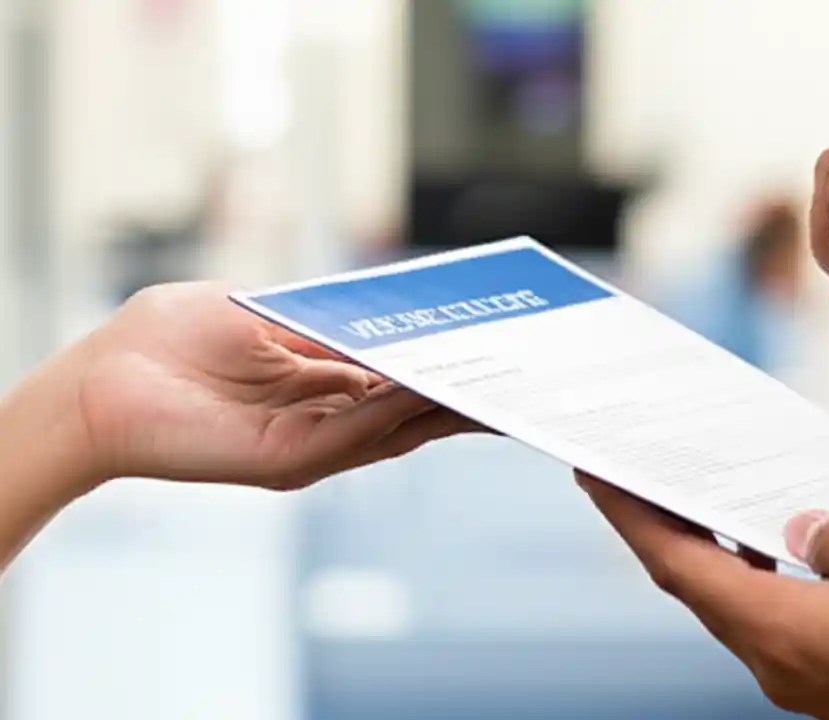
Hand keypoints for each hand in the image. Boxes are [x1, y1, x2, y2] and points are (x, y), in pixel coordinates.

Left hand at [64, 282, 479, 488]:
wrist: (103, 380)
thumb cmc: (174, 335)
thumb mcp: (273, 318)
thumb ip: (339, 329)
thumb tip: (408, 329)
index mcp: (326, 383)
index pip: (406, 377)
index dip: (453, 364)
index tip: (503, 343)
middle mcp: (329, 419)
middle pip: (417, 410)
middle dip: (472, 391)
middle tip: (529, 370)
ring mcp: (314, 444)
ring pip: (400, 427)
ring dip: (451, 405)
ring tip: (502, 378)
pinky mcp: (289, 461)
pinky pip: (358, 433)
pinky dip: (398, 411)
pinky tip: (433, 385)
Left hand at [580, 474, 828, 719]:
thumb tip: (802, 532)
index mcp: (781, 633)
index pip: (677, 563)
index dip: (630, 514)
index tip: (595, 475)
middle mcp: (782, 665)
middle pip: (701, 584)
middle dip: (668, 525)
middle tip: (644, 474)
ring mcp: (812, 682)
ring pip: (744, 603)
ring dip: (721, 549)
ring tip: (711, 494)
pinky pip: (786, 620)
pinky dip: (771, 576)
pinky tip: (791, 544)